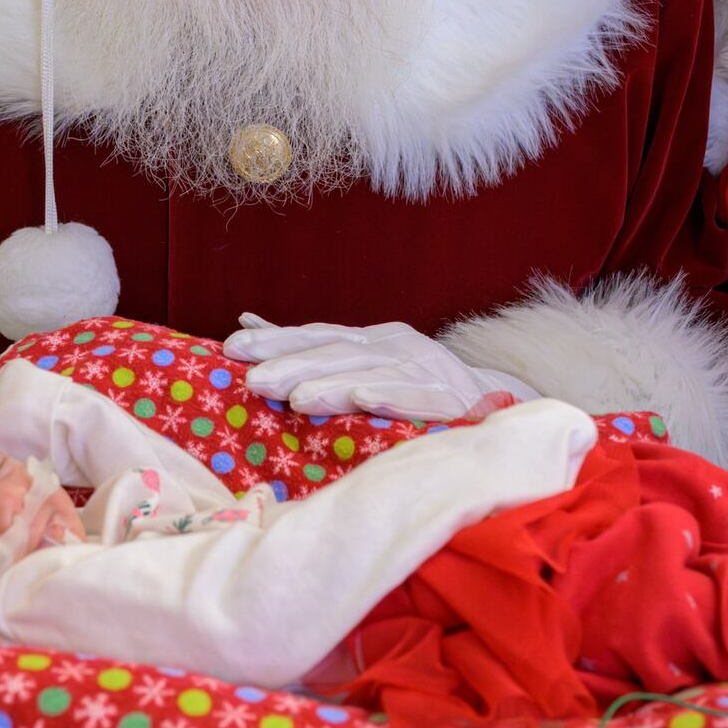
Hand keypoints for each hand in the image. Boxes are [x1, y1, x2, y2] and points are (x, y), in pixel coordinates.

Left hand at [223, 315, 537, 420]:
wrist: (497, 404)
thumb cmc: (419, 388)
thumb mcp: (365, 364)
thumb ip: (309, 349)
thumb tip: (246, 323)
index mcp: (372, 340)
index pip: (317, 336)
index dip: (275, 340)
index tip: (231, 347)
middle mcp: (396, 346)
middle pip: (338, 354)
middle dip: (292, 365)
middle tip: (252, 381)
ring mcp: (425, 368)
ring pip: (372, 374)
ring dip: (334, 385)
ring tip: (297, 399)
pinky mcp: (452, 397)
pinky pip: (419, 395)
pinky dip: (391, 396)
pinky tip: (363, 400)